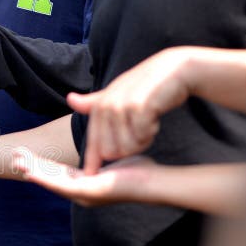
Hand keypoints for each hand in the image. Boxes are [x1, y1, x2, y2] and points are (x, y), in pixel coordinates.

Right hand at [12, 148, 156, 206]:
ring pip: (50, 182)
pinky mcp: (87, 192)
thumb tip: (96, 138)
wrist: (153, 181)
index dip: (39, 163)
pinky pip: (60, 185)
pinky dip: (42, 178)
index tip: (25, 152)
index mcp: (84, 184)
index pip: (56, 173)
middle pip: (49, 178)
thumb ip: (98, 150)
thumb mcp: (111, 156)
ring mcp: (83, 194)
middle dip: (31, 166)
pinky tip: (30, 172)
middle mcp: (80, 193)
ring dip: (32, 172)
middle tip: (14, 155)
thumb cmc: (138, 171)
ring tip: (16, 162)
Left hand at [68, 48, 192, 174]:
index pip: (93, 140)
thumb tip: (70, 99)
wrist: (174, 69)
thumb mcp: (117, 92)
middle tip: (141, 135)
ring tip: (148, 127)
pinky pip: (142, 135)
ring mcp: (121, 105)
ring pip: (127, 146)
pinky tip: (155, 121)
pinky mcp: (139, 106)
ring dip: (141, 141)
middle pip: (110, 150)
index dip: (92, 160)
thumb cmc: (145, 86)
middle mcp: (106, 105)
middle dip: (127, 150)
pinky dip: (150, 133)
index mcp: (100, 106)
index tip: (90, 176)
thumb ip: (95, 101)